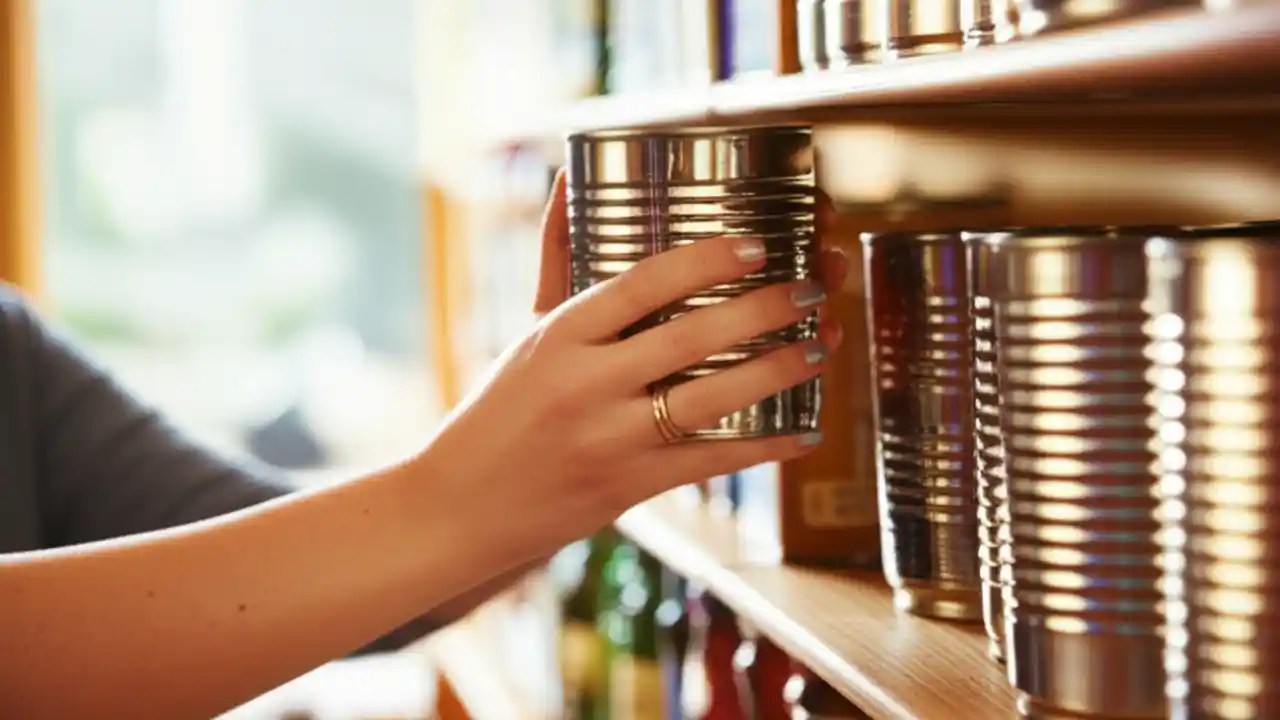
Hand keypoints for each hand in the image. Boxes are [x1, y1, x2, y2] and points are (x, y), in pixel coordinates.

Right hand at [420, 170, 847, 550]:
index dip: (706, 261)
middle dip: (764, 309)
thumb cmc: (501, 409)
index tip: (756, 245)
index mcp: (559, 335)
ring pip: (711, 398)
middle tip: (810, 289)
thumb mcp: (529, 332)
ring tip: (820, 346)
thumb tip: (567, 176)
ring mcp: (609, 438)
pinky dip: (765, 446)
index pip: (642, 283)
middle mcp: (585, 383)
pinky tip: (806, 431)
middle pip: (691, 336)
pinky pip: (711, 461)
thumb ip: (556, 258)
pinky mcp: (629, 487)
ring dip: (777, 371)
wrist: (463, 504)